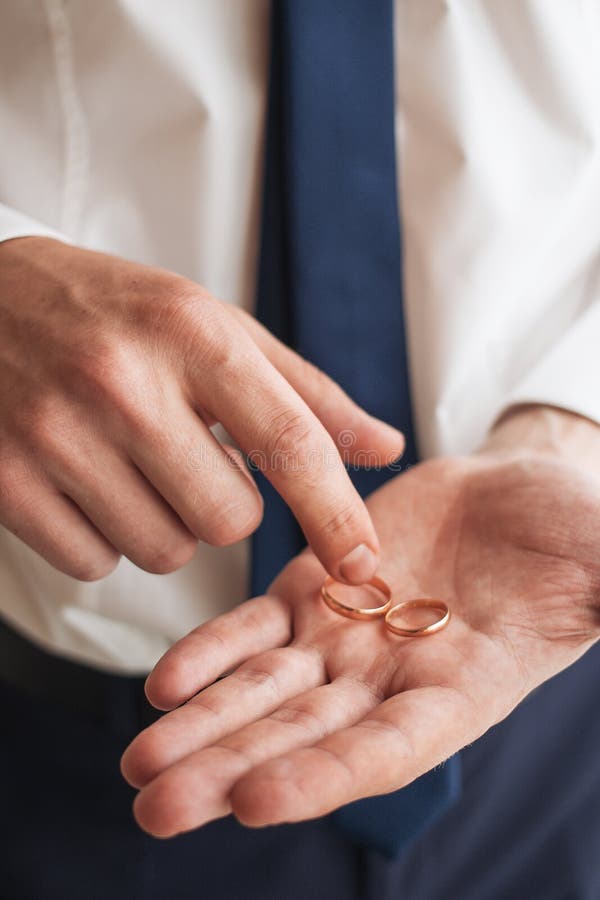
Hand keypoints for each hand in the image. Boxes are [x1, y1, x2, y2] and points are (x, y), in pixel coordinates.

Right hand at [0, 237, 402, 581]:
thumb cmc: (115, 312)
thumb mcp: (211, 325)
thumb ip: (303, 392)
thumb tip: (385, 447)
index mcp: (190, 332)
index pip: (287, 440)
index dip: (335, 512)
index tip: (363, 561)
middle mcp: (122, 383)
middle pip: (228, 521)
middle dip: (225, 507)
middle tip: (189, 458)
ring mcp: (54, 434)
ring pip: (164, 550)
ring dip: (165, 523)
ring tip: (130, 462)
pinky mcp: (6, 481)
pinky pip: (95, 563)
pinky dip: (105, 538)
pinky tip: (84, 481)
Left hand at [121, 406, 599, 836]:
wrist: (512, 497)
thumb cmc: (570, 536)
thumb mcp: (597, 564)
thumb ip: (599, 595)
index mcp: (460, 693)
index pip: (386, 750)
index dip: (324, 776)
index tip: (255, 800)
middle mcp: (390, 682)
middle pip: (303, 736)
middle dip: (229, 770)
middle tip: (158, 808)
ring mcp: (345, 638)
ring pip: (263, 692)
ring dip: (200, 727)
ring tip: (139, 765)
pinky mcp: (313, 590)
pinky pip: (254, 629)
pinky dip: (211, 654)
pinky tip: (161, 684)